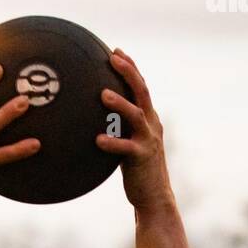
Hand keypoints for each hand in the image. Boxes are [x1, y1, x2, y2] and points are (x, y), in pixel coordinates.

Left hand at [96, 48, 173, 213]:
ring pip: (136, 116)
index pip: (140, 87)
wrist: (154, 197)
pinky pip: (125, 148)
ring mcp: (148, 141)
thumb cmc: (137, 171)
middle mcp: (151, 125)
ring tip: (103, 94)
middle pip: (142, 92)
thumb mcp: (129, 143)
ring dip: (120, 104)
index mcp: (149, 119)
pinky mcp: (141, 159)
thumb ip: (118, 128)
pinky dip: (112, 143)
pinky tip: (97, 140)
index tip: (116, 51)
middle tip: (112, 58)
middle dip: (129, 72)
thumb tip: (93, 117)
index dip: (130, 67)